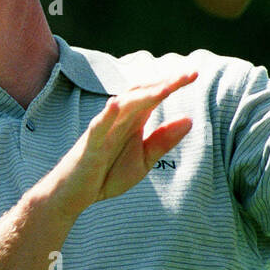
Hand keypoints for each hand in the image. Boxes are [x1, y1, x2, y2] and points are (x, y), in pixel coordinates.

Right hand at [39, 72, 197, 221]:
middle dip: (164, 83)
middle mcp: (119, 119)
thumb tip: (189, 118)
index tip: (195, 74)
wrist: (74, 195)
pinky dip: (106, 116)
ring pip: (123, 106)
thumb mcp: (144, 160)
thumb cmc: (106, 174)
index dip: (173, 84)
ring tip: (165, 87)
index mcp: (133, 121)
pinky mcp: (90, 145)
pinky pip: (97, 127)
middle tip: (189, 74)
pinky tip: (114, 105)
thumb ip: (163, 141)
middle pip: (142, 94)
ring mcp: (103, 130)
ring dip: (144, 95)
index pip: (154, 96)